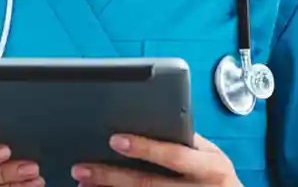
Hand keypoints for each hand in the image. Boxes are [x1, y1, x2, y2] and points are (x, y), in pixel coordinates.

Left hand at [72, 133, 240, 185]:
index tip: (114, 139)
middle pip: (149, 184)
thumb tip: (145, 117)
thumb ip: (183, 139)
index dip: (145, 148)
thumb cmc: (216, 174)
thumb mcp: (210, 155)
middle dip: (112, 176)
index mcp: (211, 166)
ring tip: (84, 182)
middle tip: (81, 168)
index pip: (174, 155)